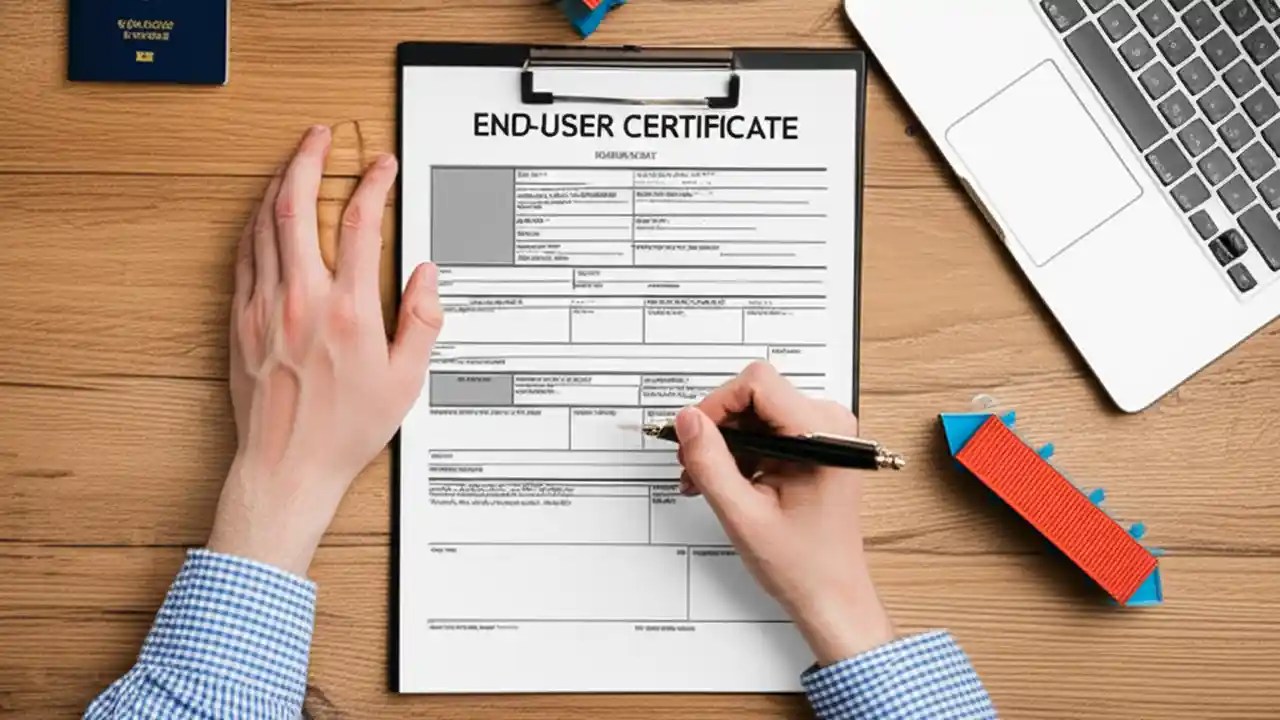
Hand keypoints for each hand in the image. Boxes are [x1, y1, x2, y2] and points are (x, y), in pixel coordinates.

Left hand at [207, 125, 442, 575]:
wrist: (287, 465)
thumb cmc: (344, 430)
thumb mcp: (406, 381)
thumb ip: (422, 321)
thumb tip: (424, 276)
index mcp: (349, 312)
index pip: (361, 225)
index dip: (373, 184)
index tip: (381, 166)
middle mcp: (302, 301)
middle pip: (296, 207)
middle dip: (308, 160)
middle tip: (319, 137)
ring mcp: (265, 308)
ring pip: (263, 225)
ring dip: (278, 185)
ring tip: (293, 165)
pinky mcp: (240, 321)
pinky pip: (243, 256)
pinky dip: (254, 225)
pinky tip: (264, 215)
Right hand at [675, 361, 894, 663]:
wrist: (831, 595)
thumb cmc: (804, 564)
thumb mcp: (743, 514)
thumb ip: (710, 462)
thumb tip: (688, 420)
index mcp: (822, 435)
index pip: (758, 382)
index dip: (717, 404)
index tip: (695, 434)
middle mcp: (830, 425)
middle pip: (755, 394)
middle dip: (717, 427)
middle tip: (693, 463)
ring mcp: (823, 433)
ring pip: (756, 411)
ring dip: (725, 442)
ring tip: (705, 480)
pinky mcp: (814, 444)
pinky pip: (766, 429)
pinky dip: (740, 451)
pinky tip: (726, 481)